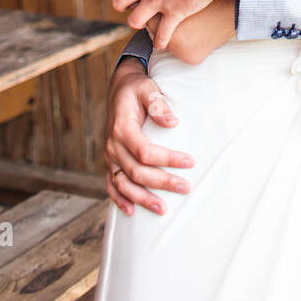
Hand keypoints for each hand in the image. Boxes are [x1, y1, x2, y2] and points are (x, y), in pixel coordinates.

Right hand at [105, 59, 194, 214]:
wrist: (118, 90)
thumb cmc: (137, 89)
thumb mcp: (147, 88)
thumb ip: (158, 103)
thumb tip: (172, 122)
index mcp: (122, 129)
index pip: (145, 151)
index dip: (168, 159)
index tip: (190, 162)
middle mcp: (113, 146)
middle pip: (137, 172)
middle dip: (162, 183)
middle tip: (186, 188)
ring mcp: (110, 156)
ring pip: (123, 184)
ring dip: (142, 198)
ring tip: (163, 209)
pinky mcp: (110, 162)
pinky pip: (111, 185)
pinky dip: (119, 199)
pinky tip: (131, 212)